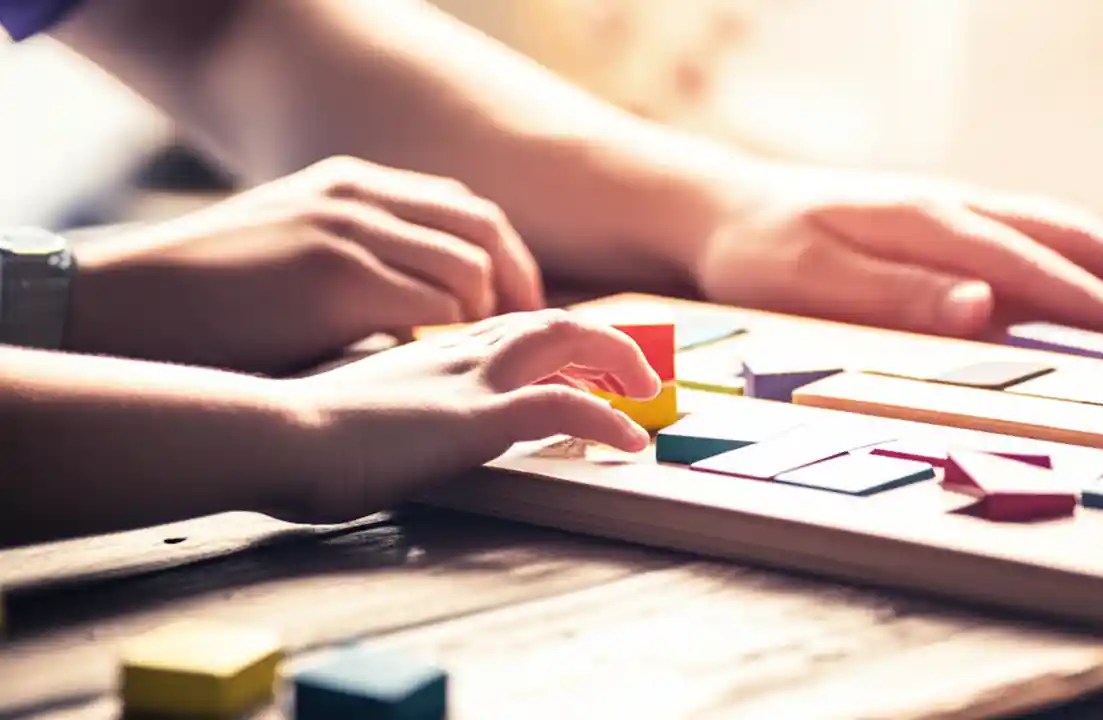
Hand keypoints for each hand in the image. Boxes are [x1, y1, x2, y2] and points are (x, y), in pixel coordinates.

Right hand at [66, 156, 543, 372]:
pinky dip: (454, 340)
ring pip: (469, 270)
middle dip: (517, 284)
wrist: (130, 302)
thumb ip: (360, 253)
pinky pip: (436, 307)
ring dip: (486, 319)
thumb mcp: (294, 243)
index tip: (517, 301)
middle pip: (484, 229)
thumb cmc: (208, 294)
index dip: (504, 256)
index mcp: (353, 184)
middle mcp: (360, 196)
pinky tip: (448, 370)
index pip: (465, 208)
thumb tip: (420, 299)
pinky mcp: (339, 279)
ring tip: (482, 359)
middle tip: (529, 334)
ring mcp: (351, 232)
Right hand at [274, 309, 659, 522]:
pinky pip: (563, 404)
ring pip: (566, 339)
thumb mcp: (349, 399)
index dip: (552, 335)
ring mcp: (468, 377)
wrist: (270, 434)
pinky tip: (630, 442)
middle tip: (635, 370)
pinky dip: (606, 418)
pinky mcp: (475, 416)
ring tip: (648, 394)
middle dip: (600, 337)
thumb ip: (385, 397)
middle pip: (547, 318)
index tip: (581, 358)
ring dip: (618, 361)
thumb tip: (393, 416)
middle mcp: (456, 349)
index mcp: (429, 346)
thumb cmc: (291, 428)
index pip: (507, 323)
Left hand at [695, 164, 1102, 337]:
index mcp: (925, 223)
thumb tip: (985, 308)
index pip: (1028, 266)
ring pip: (1065, 229)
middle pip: (1070, 236)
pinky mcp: (948, 222)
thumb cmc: (760, 254)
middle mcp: (953, 207)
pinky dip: (1093, 252)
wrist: (725, 208)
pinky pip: (1040, 233)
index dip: (1095, 303)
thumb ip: (895, 296)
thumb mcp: (809, 281)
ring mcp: (955, 209)